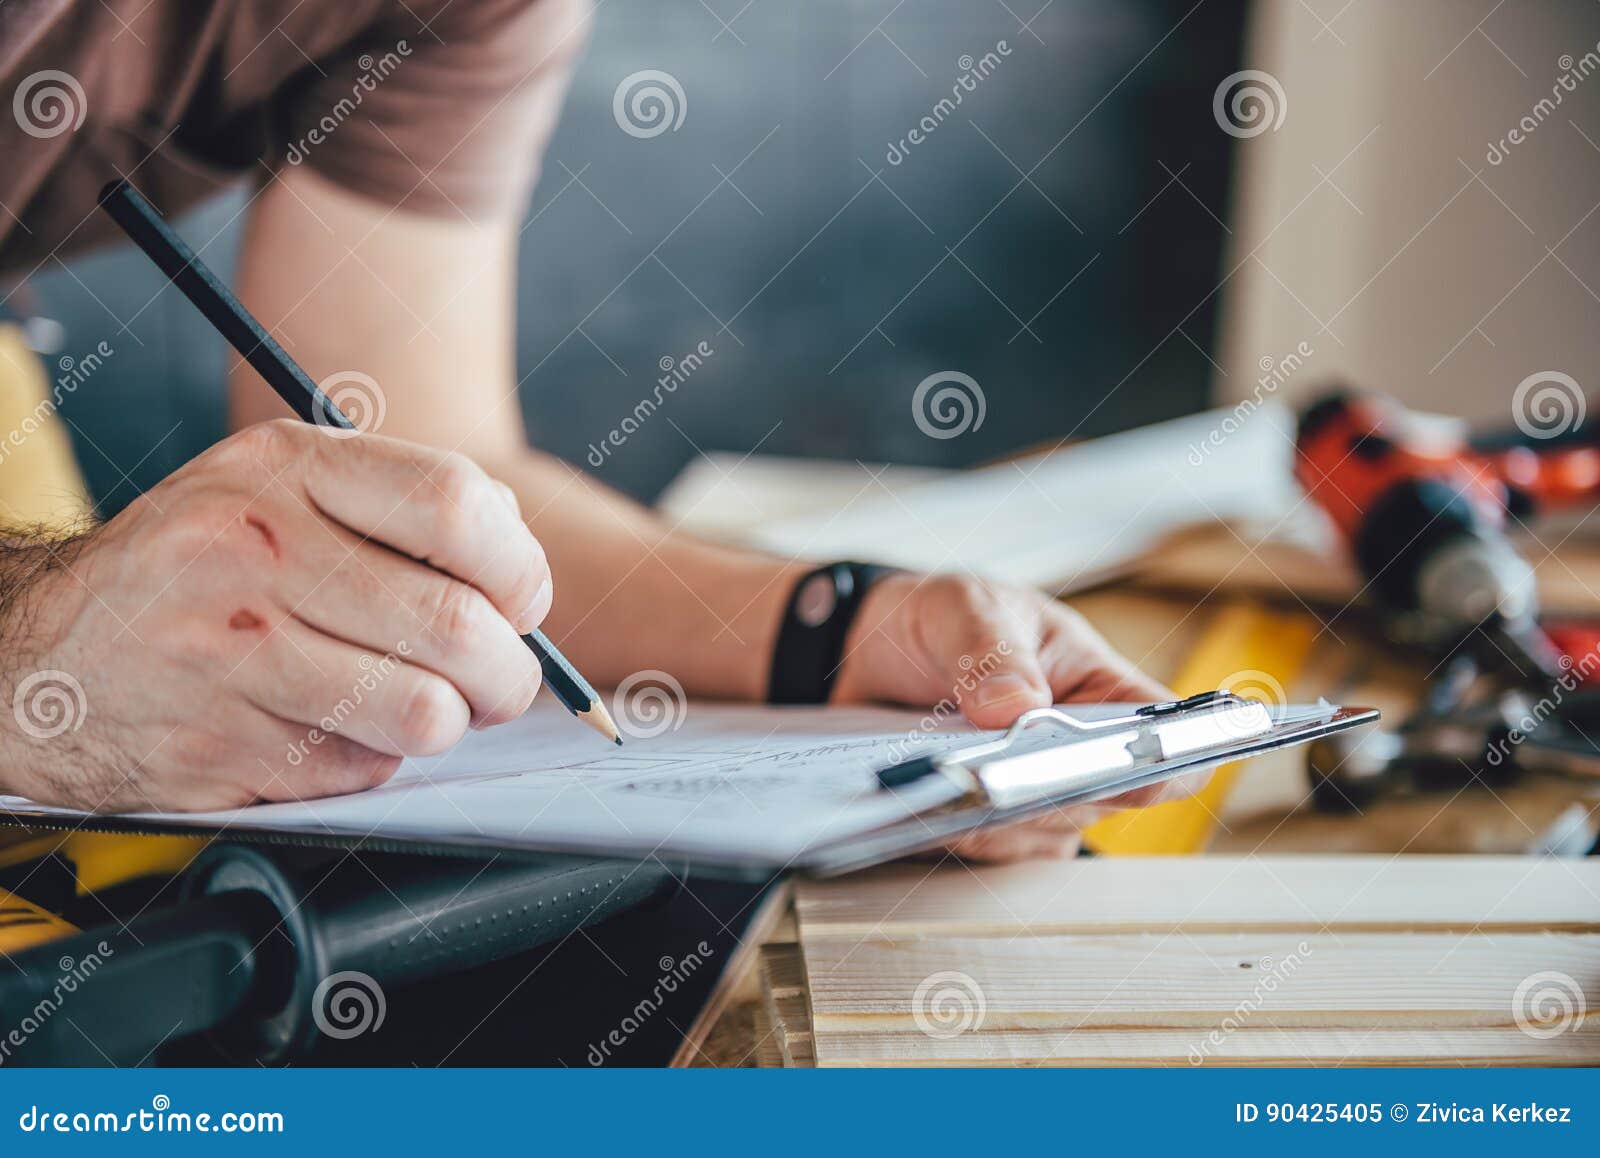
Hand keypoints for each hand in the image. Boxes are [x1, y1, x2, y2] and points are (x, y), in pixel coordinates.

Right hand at [0, 420, 550, 811]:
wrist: (36, 650)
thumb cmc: (192, 568)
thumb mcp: (276, 486)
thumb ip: (397, 504)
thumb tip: (519, 564)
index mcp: (284, 468)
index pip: (456, 505)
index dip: (519, 566)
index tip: (520, 601)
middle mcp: (255, 552)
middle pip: (458, 624)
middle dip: (508, 672)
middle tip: (497, 681)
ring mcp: (230, 656)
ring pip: (424, 713)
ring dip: (449, 723)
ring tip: (423, 706)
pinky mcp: (218, 746)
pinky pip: (362, 770)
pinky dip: (372, 759)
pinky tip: (330, 728)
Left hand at [831, 572, 1207, 862]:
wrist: (875, 647)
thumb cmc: (948, 619)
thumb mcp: (967, 608)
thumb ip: (992, 651)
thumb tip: (1019, 708)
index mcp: (1105, 693)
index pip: (1167, 743)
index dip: (1162, 764)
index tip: (1116, 767)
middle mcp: (1081, 758)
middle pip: (1097, 803)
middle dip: (1045, 793)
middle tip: (992, 777)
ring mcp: (1035, 800)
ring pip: (1035, 836)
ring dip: (987, 817)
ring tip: (935, 788)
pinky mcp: (983, 827)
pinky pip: (978, 851)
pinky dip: (946, 830)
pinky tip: (911, 807)